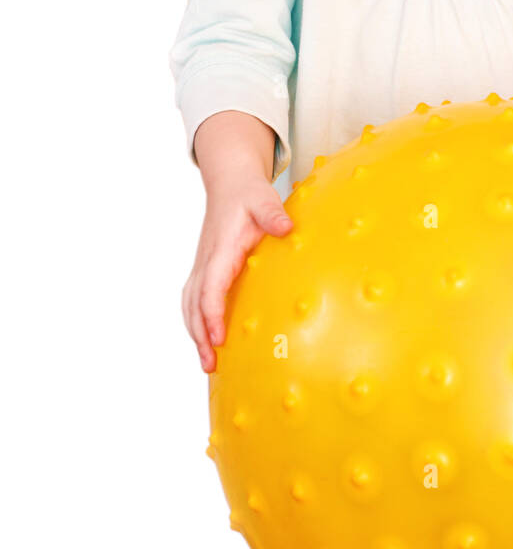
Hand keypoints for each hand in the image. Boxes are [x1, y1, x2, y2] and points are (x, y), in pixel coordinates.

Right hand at [182, 173, 292, 371]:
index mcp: (220, 250)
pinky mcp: (206, 270)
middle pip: (194, 304)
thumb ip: (273, 214)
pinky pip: (195, 300)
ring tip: (208, 362)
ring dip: (195, 333)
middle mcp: (206, 261)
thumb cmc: (247, 194)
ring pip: (190, 305)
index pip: (210, 287)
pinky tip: (209, 340)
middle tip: (211, 364)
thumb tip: (286, 227)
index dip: (212, 313)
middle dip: (200, 335)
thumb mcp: (263, 199)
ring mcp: (203, 267)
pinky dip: (197, 322)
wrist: (230, 184)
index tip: (218, 337)